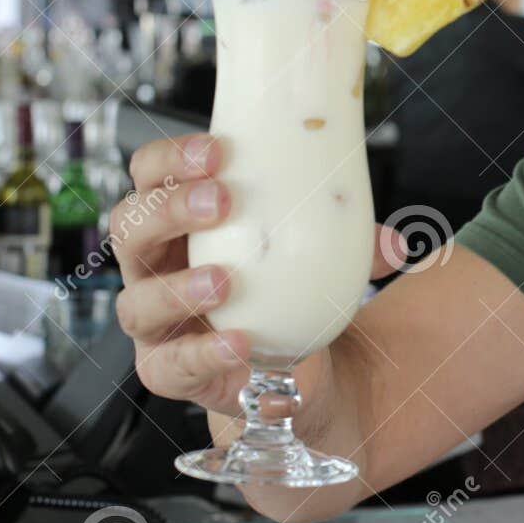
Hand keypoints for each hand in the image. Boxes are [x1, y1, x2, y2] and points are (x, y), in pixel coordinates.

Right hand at [112, 132, 406, 416]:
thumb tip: (394, 241)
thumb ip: (353, 244)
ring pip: (137, 300)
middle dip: (169, 207)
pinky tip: (240, 343)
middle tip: (221, 200)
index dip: (170, 159)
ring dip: (179, 286)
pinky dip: (205, 353)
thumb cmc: (288, 293)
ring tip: (224, 281)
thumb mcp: (321, 257)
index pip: (149, 176)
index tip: (217, 149)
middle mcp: (154, 266)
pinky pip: (172, 365)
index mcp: (179, 221)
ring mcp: (154, 323)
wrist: (297, 373)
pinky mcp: (168, 372)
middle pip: (129, 227)